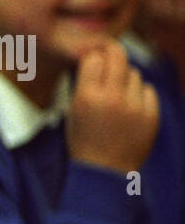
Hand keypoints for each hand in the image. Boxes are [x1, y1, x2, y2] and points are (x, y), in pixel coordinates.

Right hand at [66, 41, 158, 173]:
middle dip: (112, 51)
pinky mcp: (151, 115)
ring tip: (116, 94)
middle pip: (118, 57)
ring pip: (134, 73)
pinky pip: (147, 90)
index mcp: (87, 97)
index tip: (92, 58)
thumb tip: (93, 57)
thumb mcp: (72, 111)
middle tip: (109, 52)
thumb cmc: (83, 140)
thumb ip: (83, 84)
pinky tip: (129, 106)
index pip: (94, 58)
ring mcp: (134, 107)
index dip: (92, 56)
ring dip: (125, 78)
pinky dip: (139, 94)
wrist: (103, 172)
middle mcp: (112, 99)